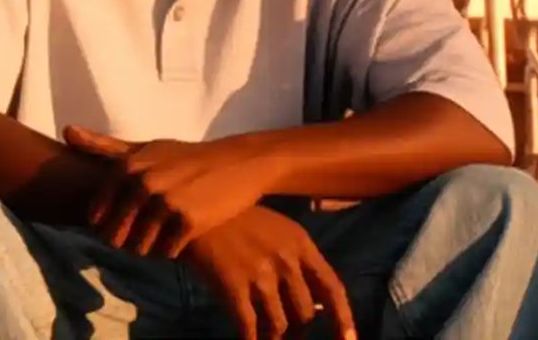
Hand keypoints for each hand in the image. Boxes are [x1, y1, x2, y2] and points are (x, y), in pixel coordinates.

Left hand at [64, 126, 280, 258]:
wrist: (237, 164)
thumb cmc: (183, 157)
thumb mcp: (142, 148)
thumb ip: (102, 145)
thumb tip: (66, 131)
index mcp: (126, 166)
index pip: (96, 215)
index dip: (106, 224)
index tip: (122, 220)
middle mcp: (142, 183)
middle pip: (115, 235)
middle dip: (126, 240)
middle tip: (146, 231)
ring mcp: (165, 203)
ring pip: (138, 248)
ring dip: (147, 248)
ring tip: (161, 234)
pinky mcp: (187, 222)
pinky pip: (165, 253)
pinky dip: (170, 251)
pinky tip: (179, 237)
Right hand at [183, 205, 355, 339]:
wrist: (193, 210)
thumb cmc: (234, 217)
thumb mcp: (274, 229)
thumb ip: (295, 260)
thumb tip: (310, 302)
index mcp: (300, 244)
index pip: (332, 288)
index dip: (343, 319)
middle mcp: (286, 261)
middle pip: (305, 313)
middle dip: (298, 330)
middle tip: (287, 334)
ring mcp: (260, 275)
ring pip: (279, 325)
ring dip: (274, 338)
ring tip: (266, 338)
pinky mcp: (233, 287)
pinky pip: (249, 326)